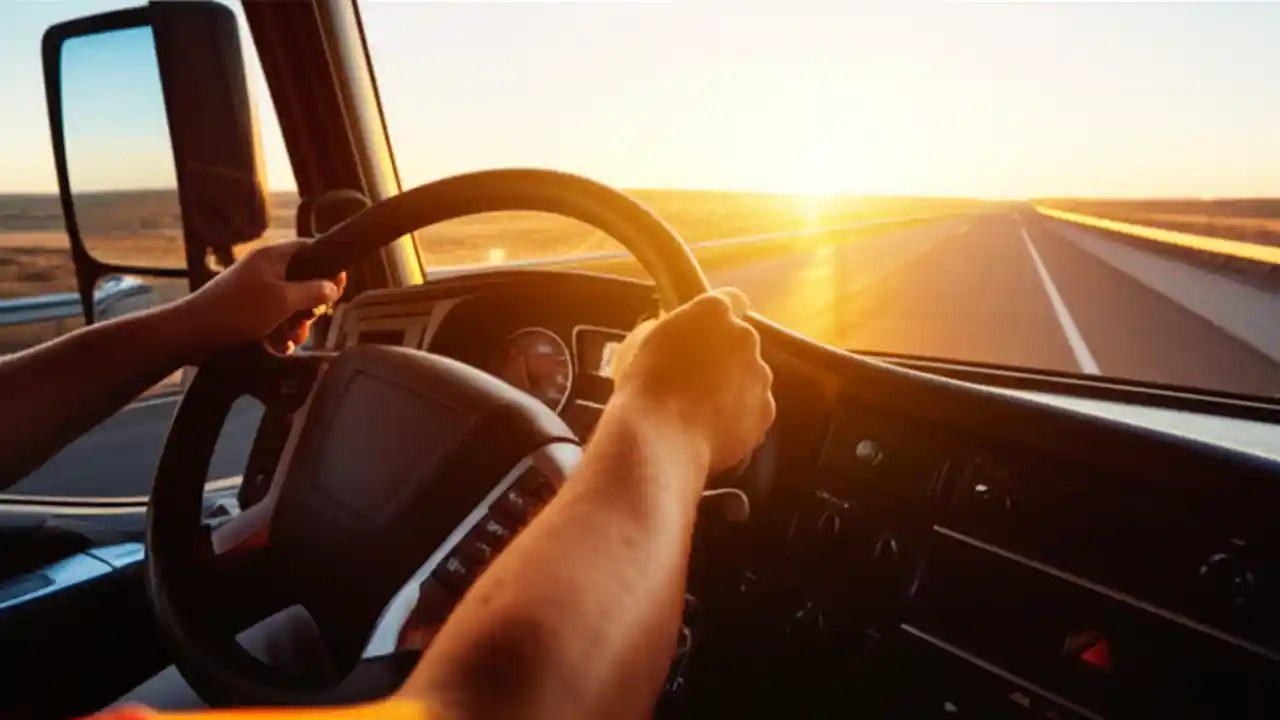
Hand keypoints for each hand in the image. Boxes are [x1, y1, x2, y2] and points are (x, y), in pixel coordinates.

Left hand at [174, 239, 345, 356]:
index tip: (338, 288)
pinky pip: (274, 318)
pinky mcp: (248, 310)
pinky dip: (280, 332)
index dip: (329, 266)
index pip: (310, 249)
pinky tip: (278, 347)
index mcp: (274, 257)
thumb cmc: (239, 309)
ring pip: (291, 304)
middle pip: (304, 281)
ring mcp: (256, 290)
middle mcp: (266, 269)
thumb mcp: (283, 300)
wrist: (194, 331)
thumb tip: (334, 287)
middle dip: (311, 306)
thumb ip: (313, 291)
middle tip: (309, 320)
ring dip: (296, 325)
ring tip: (291, 341)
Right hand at [610, 288, 774, 474]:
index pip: (730, 300)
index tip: (708, 332)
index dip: (719, 318)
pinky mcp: (766, 410)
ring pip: (751, 376)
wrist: (660, 439)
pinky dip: (741, 417)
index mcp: (712, 312)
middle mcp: (744, 336)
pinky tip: (713, 430)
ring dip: (735, 387)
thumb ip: (674, 332)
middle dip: (726, 356)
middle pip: (742, 341)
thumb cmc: (644, 388)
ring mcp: (759, 374)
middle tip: (697, 380)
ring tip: (703, 412)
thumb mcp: (646, 343)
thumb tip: (680, 337)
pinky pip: (756, 408)